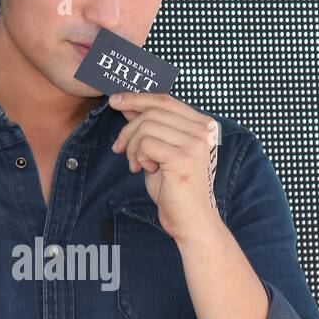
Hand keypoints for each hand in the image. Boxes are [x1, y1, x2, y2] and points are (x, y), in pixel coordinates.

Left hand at [109, 91, 220, 243]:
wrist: (189, 220)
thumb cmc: (175, 188)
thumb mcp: (159, 151)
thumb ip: (149, 127)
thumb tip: (129, 105)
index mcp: (202, 125)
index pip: (165, 100)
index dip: (137, 98)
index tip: (115, 101)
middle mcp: (202, 131)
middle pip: (152, 112)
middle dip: (128, 129)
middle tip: (120, 149)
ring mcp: (195, 144)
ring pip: (146, 127)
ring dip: (133, 146)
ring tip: (137, 164)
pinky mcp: (183, 158)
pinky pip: (146, 143)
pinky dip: (138, 156)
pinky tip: (146, 170)